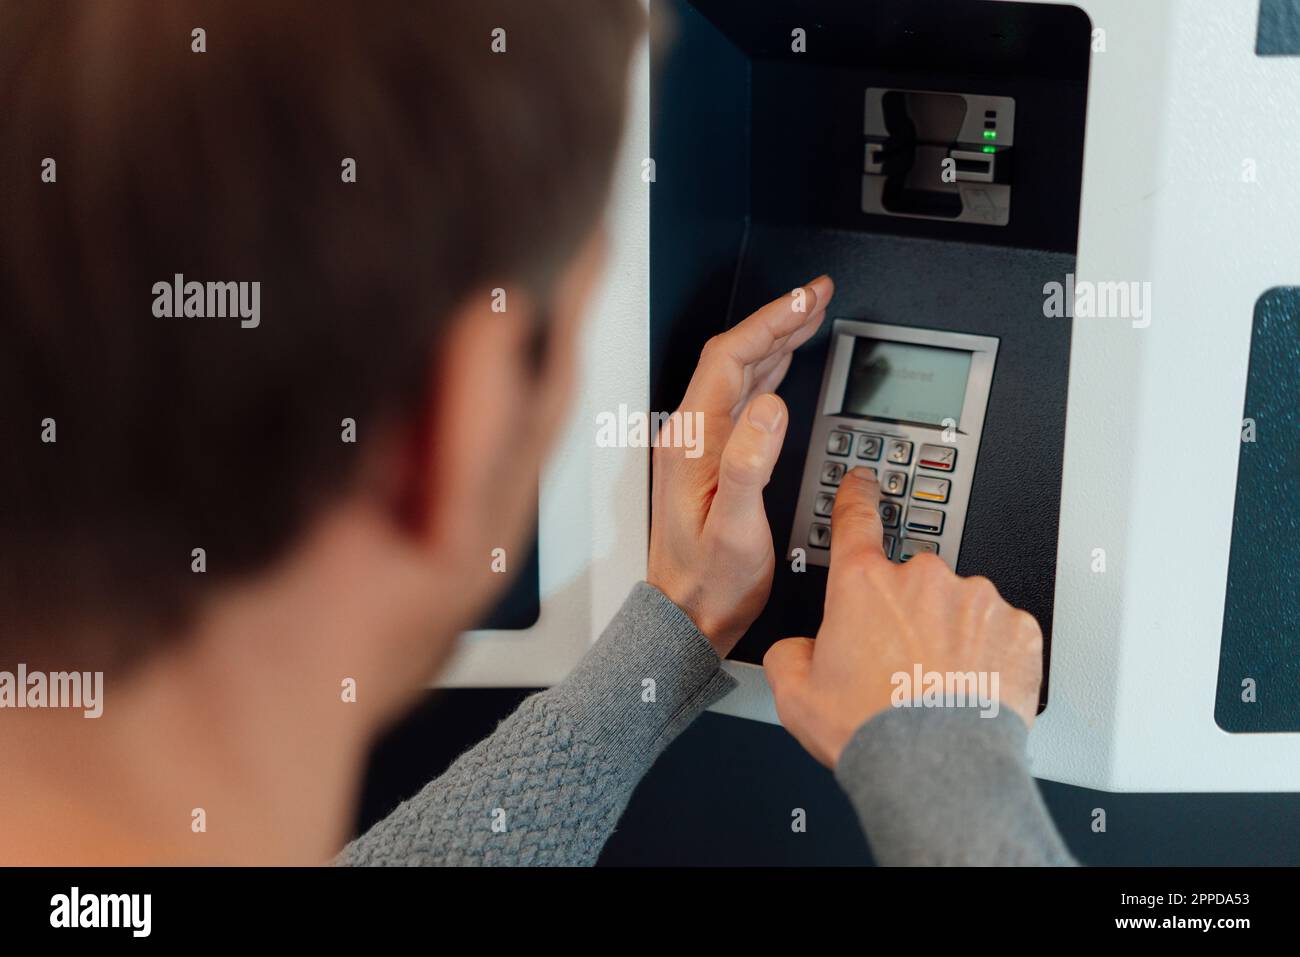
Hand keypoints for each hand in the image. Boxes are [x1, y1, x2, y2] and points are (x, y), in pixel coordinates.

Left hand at [647, 275, 833, 655]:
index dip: (771, 320)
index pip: (730, 357)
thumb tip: (769, 405)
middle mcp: (691, 436)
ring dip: (775, 340)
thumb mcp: (734, 529)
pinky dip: (769, 371)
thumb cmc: (709, 583)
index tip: (808, 298)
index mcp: (693, 441)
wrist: (687, 618)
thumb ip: (749, 465)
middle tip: (818, 294)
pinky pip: (742, 397)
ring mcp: (700, 446)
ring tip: (810, 316)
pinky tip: (785, 367)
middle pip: (734, 356)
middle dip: (778, 318)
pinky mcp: (712, 459)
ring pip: (739, 374)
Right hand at [763, 467, 1043, 766]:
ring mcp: (975, 599)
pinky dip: (987, 651)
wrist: (937, 770)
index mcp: (864, 585)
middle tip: (897, 661)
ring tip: (936, 682)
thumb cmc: (871, 730)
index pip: (856, 519)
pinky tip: (970, 686)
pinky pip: (999, 629)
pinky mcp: (1017, 627)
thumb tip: (801, 648)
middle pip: (910, 579)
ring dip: (948, 631)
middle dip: (904, 611)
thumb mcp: (795, 694)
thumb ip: (789, 653)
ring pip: (957, 603)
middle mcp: (923, 579)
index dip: (856, 497)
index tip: (864, 484)